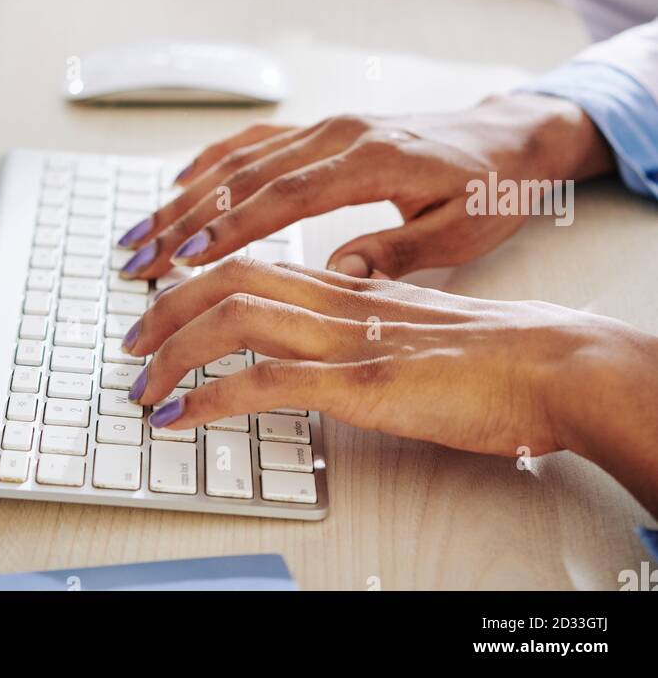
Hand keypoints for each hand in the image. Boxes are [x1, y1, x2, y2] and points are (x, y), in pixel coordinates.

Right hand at [117, 95, 612, 281]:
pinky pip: (257, 139)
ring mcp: (328, 125)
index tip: (185, 257)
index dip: (230, 226)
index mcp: (373, 160)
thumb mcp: (464, 231)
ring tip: (139, 232)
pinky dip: (213, 160)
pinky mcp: (324, 128)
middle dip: (184, 218)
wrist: (510, 135)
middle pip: (245, 176)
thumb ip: (398, 253)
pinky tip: (180, 183)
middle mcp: (340, 134)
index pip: (285, 196)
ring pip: (240, 157)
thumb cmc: (493, 188)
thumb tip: (335, 276)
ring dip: (184, 194)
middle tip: (135, 257)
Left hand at [123, 259, 657, 483]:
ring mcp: (345, 337)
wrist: (548, 360)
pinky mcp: (360, 382)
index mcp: (346, 284)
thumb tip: (325, 317)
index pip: (251, 262)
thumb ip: (362, 313)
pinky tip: (179, 415)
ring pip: (233, 318)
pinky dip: (209, 397)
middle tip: (128, 342)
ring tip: (140, 384)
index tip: (158, 297)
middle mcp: (335, 300)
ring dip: (172, 349)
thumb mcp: (409, 319)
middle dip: (163, 306)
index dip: (194, 275)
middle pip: (226, 279)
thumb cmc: (489, 348)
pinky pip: (265, 382)